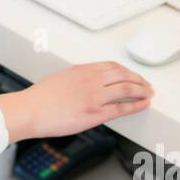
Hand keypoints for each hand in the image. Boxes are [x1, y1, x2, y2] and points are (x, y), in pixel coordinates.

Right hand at [0, 62, 153, 142]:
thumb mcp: (61, 78)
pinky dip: (136, 105)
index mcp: (82, 70)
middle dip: (139, 79)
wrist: (30, 111)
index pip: (112, 66)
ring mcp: (94, 96)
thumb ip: (79, 79)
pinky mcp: (94, 113)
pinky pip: (122, 107)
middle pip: (123, 75)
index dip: (127, 71)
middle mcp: (91, 80)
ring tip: (149, 94)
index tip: (133, 75)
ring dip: (142, 90)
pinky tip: (143, 105)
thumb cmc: (40, 99)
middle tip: (146, 84)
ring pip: (127, 88)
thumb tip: (91, 85)